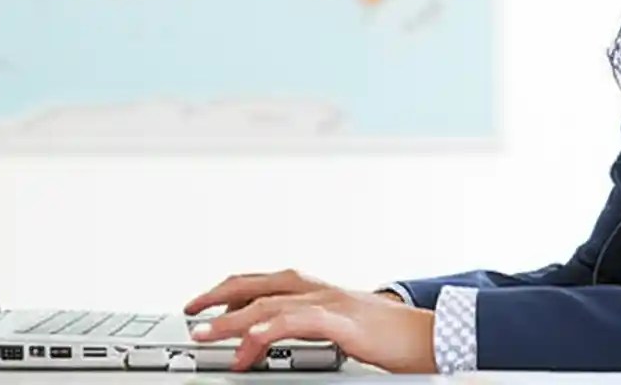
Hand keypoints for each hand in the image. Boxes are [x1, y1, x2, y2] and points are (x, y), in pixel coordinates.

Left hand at [183, 270, 435, 372]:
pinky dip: (271, 329)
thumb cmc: (388, 334)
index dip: (227, 289)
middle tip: (190, 313)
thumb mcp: (340, 327)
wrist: (430, 334)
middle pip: (258, 286)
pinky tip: (250, 340)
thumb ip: (307, 326)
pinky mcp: (344, 323)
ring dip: (233, 319)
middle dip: (218, 298)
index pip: (262, 281)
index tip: (200, 303)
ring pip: (271, 304)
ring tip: (206, 333)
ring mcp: (331, 303)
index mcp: (316, 289)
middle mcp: (318, 289)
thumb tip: (270, 339)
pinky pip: (301, 323)